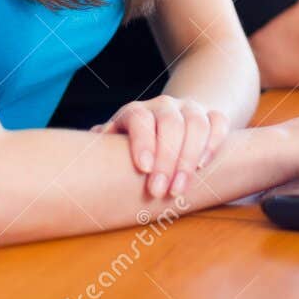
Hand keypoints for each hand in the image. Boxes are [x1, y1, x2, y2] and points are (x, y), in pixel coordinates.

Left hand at [91, 96, 229, 198]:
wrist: (170, 118)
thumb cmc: (135, 142)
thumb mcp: (116, 142)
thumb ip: (102, 148)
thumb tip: (79, 157)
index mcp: (136, 111)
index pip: (141, 119)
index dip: (143, 142)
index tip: (143, 169)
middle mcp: (164, 106)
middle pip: (170, 124)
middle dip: (166, 160)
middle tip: (158, 193)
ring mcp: (190, 109)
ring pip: (196, 124)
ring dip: (189, 159)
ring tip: (178, 191)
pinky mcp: (211, 115)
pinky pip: (218, 122)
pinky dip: (214, 142)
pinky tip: (203, 167)